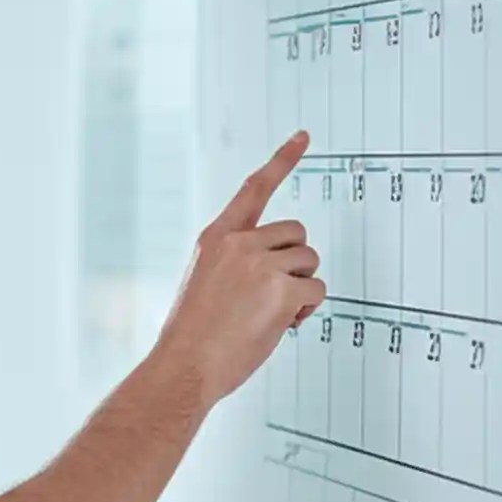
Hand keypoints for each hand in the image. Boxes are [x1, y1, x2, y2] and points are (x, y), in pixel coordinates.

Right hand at [153, 130, 325, 409]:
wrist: (184, 365)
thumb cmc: (193, 335)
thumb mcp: (206, 282)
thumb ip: (239, 264)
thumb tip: (283, 274)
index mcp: (217, 238)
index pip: (254, 188)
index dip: (282, 159)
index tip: (303, 136)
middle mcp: (238, 243)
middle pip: (297, 233)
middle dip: (295, 262)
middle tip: (276, 295)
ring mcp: (260, 263)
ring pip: (309, 262)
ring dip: (301, 287)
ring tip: (271, 314)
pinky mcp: (281, 289)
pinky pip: (316, 291)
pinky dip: (306, 310)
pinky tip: (281, 325)